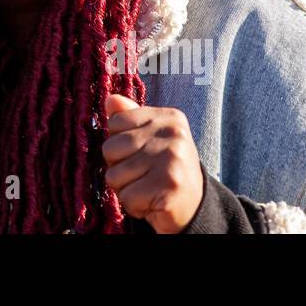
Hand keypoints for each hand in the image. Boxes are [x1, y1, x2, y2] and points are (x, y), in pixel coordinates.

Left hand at [102, 93, 203, 232]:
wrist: (195, 206)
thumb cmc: (165, 168)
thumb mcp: (150, 138)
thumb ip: (129, 117)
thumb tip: (110, 99)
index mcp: (168, 117)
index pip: (115, 122)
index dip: (119, 145)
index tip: (141, 154)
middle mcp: (173, 134)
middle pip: (110, 148)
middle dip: (118, 167)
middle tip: (142, 175)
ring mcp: (171, 158)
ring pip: (114, 175)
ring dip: (125, 189)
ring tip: (147, 188)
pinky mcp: (167, 185)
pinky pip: (126, 197)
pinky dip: (134, 206)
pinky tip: (151, 201)